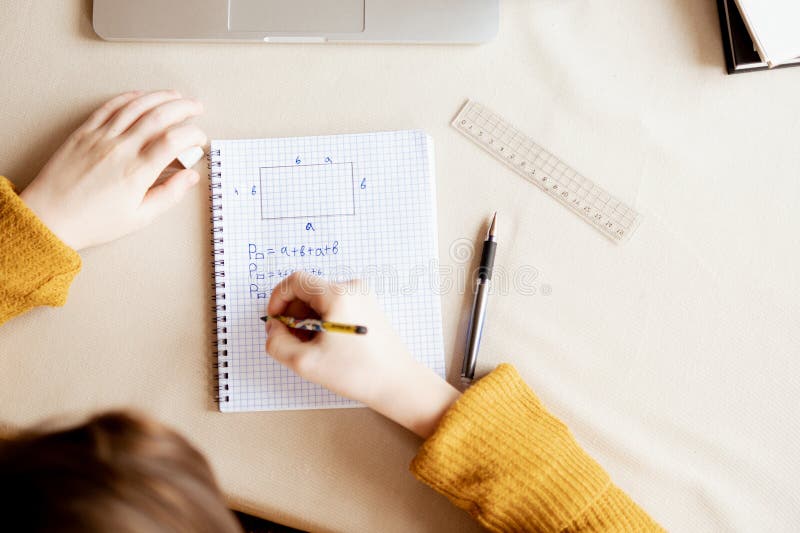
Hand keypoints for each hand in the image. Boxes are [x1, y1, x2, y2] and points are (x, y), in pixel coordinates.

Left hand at [20, 90, 206, 249]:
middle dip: (183, 107)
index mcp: (137, 172)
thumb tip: (190, 177)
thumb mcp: (139, 218)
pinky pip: (110, 107)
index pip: (174, 140)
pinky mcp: (84, 132)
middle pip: (159, 116)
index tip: (199, 140)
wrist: (50, 217)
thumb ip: (169, 195)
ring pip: (136, 106)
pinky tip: (142, 96)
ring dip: (160, 97)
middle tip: (196, 107)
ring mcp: (101, 137)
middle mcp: (120, 149)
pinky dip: (129, 98)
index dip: (193, 134)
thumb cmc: (93, 221)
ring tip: (175, 96)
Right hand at [266, 272, 460, 437]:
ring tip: (313, 348)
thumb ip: (277, 343)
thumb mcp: (306, 363)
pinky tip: (327, 346)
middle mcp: (351, 287)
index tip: (275, 323)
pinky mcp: (367, 306)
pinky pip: (334, 306)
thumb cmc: (356, 373)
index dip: (277, 299)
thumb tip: (273, 327)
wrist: (397, 383)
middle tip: (294, 343)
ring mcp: (362, 295)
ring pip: (320, 300)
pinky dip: (323, 322)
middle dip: (293, 315)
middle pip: (307, 291)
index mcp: (337, 294)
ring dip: (308, 321)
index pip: (295, 281)